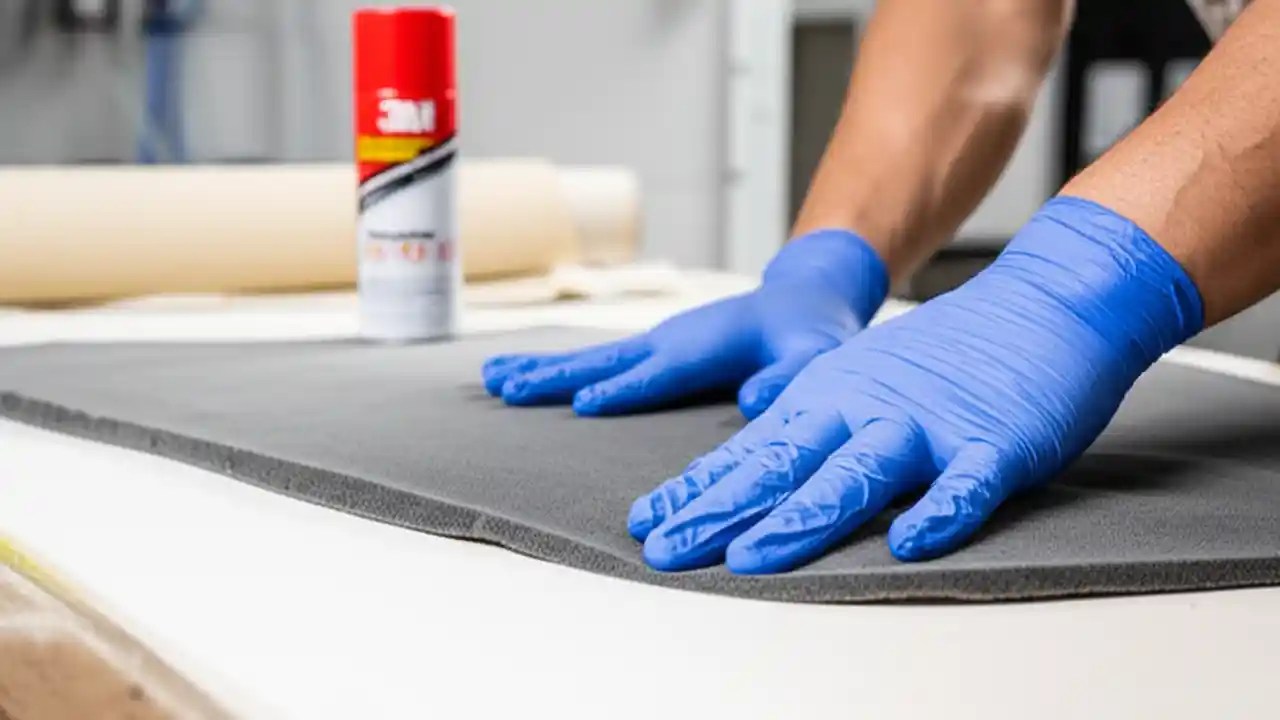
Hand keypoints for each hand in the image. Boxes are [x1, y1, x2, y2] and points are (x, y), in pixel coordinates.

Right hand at [482, 229, 887, 417]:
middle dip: (556, 375)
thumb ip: (792, 376)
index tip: (581, 405)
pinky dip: (557, 371)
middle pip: (605, 362)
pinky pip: (599, 364)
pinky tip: (525, 380)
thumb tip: (759, 401)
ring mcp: (656, 343)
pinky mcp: (653, 350)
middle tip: (506, 387)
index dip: (625, 389)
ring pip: (591, 360)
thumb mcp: (817, 354)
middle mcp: (670, 341)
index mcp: (705, 347)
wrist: (802, 298)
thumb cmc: (811, 331)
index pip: (659, 372)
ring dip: (543, 370)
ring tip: (495, 379)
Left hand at [628, 197, 1203, 571]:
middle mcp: (866, 410)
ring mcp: (930, 426)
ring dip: (804, 517)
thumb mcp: (858, 377)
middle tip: (667, 550)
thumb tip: (739, 467)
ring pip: (858, 474)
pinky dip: (939, 513)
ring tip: (753, 556)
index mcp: (831, 398)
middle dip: (720, 511)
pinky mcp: (996, 444)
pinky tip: (907, 544)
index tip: (647, 525)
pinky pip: (966, 485)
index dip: (697, 490)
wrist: (1042, 299)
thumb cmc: (945, 354)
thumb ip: (805, 423)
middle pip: (784, 465)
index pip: (751, 451)